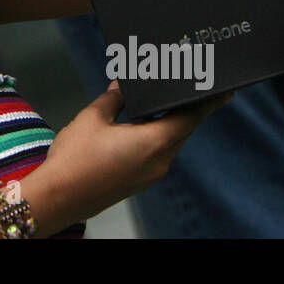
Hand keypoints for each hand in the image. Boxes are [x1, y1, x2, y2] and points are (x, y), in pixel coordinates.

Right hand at [39, 80, 231, 223]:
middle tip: (186, 88)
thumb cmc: (75, 158)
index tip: (225, 92)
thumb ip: (113, 98)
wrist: (58, 197)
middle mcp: (159, 161)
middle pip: (181, 130)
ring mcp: (150, 175)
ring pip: (168, 143)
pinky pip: (156, 154)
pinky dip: (155, 137)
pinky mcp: (139, 182)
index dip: (208, 103)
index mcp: (153, 142)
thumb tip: (123, 86)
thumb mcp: (93, 118)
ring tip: (159, 102)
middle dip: (185, 110)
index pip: (191, 118)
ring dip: (167, 123)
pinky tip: (139, 125)